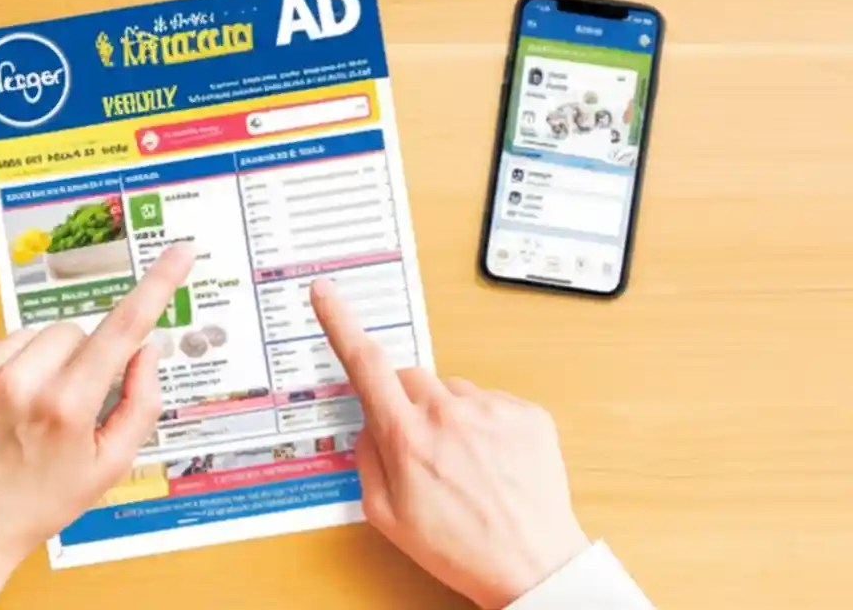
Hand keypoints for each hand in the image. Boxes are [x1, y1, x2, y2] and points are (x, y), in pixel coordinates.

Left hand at [0, 244, 194, 609]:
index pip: (123, 329)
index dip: (157, 285)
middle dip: (81, 358)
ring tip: (30, 409)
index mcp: (67, 406)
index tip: (180, 252)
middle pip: (74, 330)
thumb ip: (140, 404)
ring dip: (41, 361)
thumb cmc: (40, 502)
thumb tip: (147, 350)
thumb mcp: (108, 466)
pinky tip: (1, 407)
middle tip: (69, 405)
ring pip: (33, 334)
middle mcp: (19, 382)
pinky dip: (6, 367)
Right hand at [311, 278, 588, 609]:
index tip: (325, 293)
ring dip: (448, 415)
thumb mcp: (386, 515)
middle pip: (409, 378)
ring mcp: (491, 410)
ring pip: (452, 391)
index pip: (364, 364)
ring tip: (464, 465)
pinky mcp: (526, 414)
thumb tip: (369, 424)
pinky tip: (492, 464)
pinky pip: (490, 403)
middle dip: (404, 401)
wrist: (532, 565)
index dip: (340, 322)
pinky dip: (485, 425)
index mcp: (406, 437)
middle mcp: (448, 413)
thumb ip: (367, 459)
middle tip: (418, 446)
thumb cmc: (458, 548)